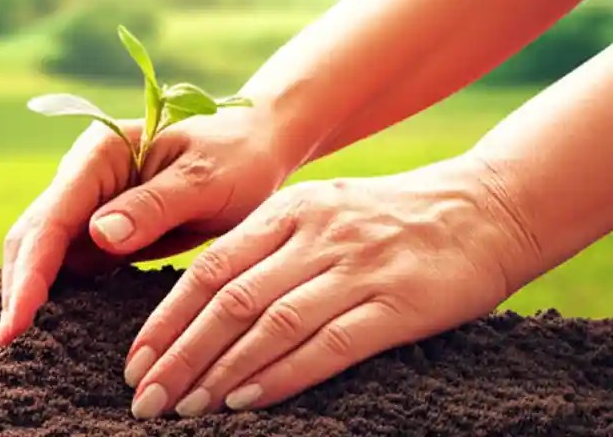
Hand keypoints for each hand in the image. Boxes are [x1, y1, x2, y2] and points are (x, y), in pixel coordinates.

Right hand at [0, 105, 293, 345]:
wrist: (255, 146)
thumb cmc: (237, 157)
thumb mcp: (205, 180)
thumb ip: (154, 206)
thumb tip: (99, 236)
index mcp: (101, 154)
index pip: (52, 219)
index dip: (31, 273)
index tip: (16, 322)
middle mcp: (83, 174)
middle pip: (34, 234)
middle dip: (18, 287)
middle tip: (5, 344)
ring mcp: (89, 200)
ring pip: (44, 249)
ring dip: (29, 290)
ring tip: (16, 340)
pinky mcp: (102, 224)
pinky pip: (70, 260)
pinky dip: (55, 289)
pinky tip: (49, 323)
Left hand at [123, 156, 535, 418]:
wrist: (484, 209)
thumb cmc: (387, 220)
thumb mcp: (317, 212)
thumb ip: (264, 248)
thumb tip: (201, 303)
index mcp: (285, 211)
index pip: (207, 269)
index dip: (165, 320)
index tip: (134, 362)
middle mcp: (313, 235)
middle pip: (228, 300)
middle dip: (180, 355)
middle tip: (145, 400)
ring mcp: (355, 268)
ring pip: (270, 324)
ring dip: (221, 372)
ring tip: (185, 410)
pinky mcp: (398, 303)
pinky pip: (329, 344)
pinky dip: (282, 375)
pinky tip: (247, 402)